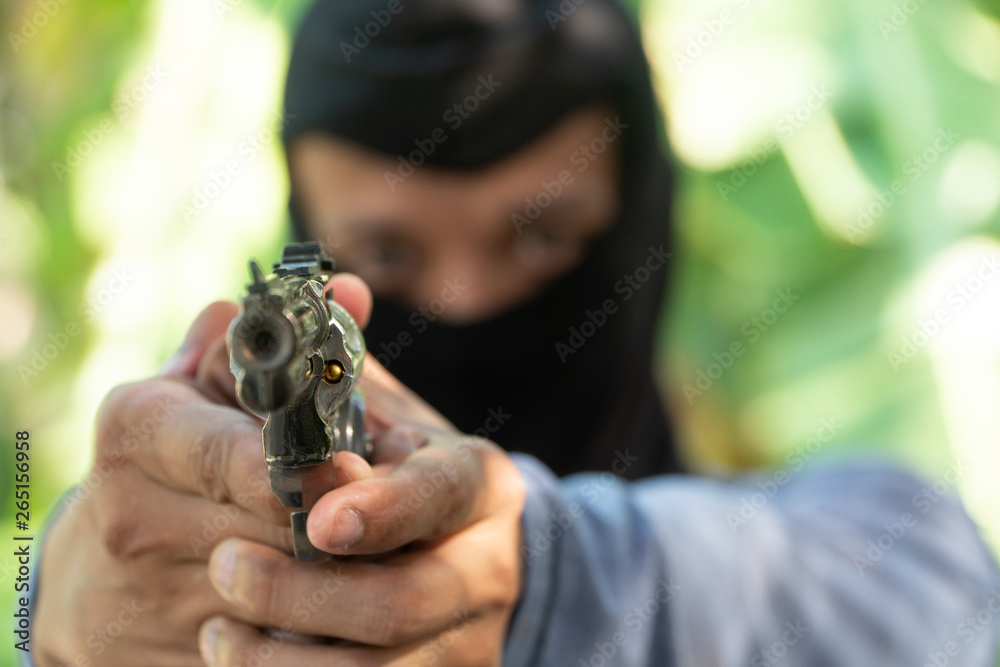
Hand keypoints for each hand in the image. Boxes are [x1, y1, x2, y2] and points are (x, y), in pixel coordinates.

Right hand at [33, 275, 373, 666]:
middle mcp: (134, 513)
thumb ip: (276, 341)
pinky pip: (268, 643)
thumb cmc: (166, 459)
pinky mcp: (172, 654)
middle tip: (382, 514)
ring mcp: (152, 593)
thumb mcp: (201, 388)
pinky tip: (331, 604)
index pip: (236, 452)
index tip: (351, 475)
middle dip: (333, 521)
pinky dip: (310, 625)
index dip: (304, 468)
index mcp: (139, 429)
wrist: (93, 580)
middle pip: (271, 527)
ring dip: (334, 576)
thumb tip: (352, 293)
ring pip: (279, 592)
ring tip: (367, 553)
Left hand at [195, 336, 525, 663]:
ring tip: (215, 628)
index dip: (384, 509)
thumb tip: (338, 285)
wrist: (473, 560)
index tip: (316, 521)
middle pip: (404, 601)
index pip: (442, 494)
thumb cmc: (410, 476)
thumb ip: (353, 363)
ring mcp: (470, 636)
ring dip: (287, 657)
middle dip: (305, 594)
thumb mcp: (392, 417)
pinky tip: (240, 660)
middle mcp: (486, 563)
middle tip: (223, 568)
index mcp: (477, 483)